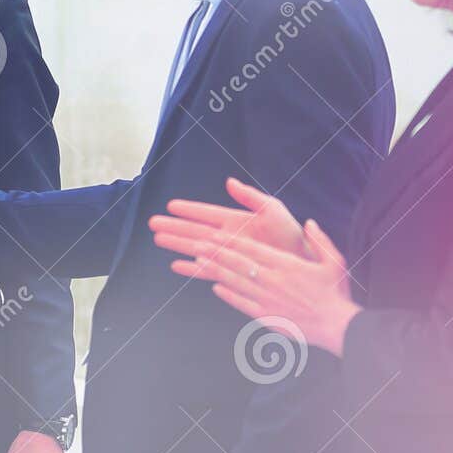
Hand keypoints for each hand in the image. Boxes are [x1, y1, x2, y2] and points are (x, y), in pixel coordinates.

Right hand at [149, 177, 309, 258]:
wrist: (300, 261)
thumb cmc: (290, 235)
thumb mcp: (273, 210)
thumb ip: (251, 197)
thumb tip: (230, 182)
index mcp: (235, 220)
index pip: (206, 213)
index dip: (188, 209)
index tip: (171, 205)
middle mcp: (227, 237)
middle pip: (194, 231)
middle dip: (174, 227)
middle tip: (153, 223)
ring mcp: (227, 254)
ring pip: (196, 248)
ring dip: (177, 245)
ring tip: (158, 240)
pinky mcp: (231, 270)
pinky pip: (207, 269)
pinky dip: (192, 268)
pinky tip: (177, 266)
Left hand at [168, 218, 359, 355]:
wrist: (338, 326)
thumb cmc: (336, 294)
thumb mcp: (334, 262)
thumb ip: (320, 241)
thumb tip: (309, 223)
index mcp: (287, 264)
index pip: (252, 249)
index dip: (230, 241)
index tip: (214, 234)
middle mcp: (273, 279)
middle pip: (237, 262)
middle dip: (215, 252)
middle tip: (195, 243)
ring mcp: (267, 298)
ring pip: (235, 281)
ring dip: (215, 270)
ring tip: (198, 261)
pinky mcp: (266, 316)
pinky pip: (241, 303)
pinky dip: (228, 294)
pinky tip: (216, 286)